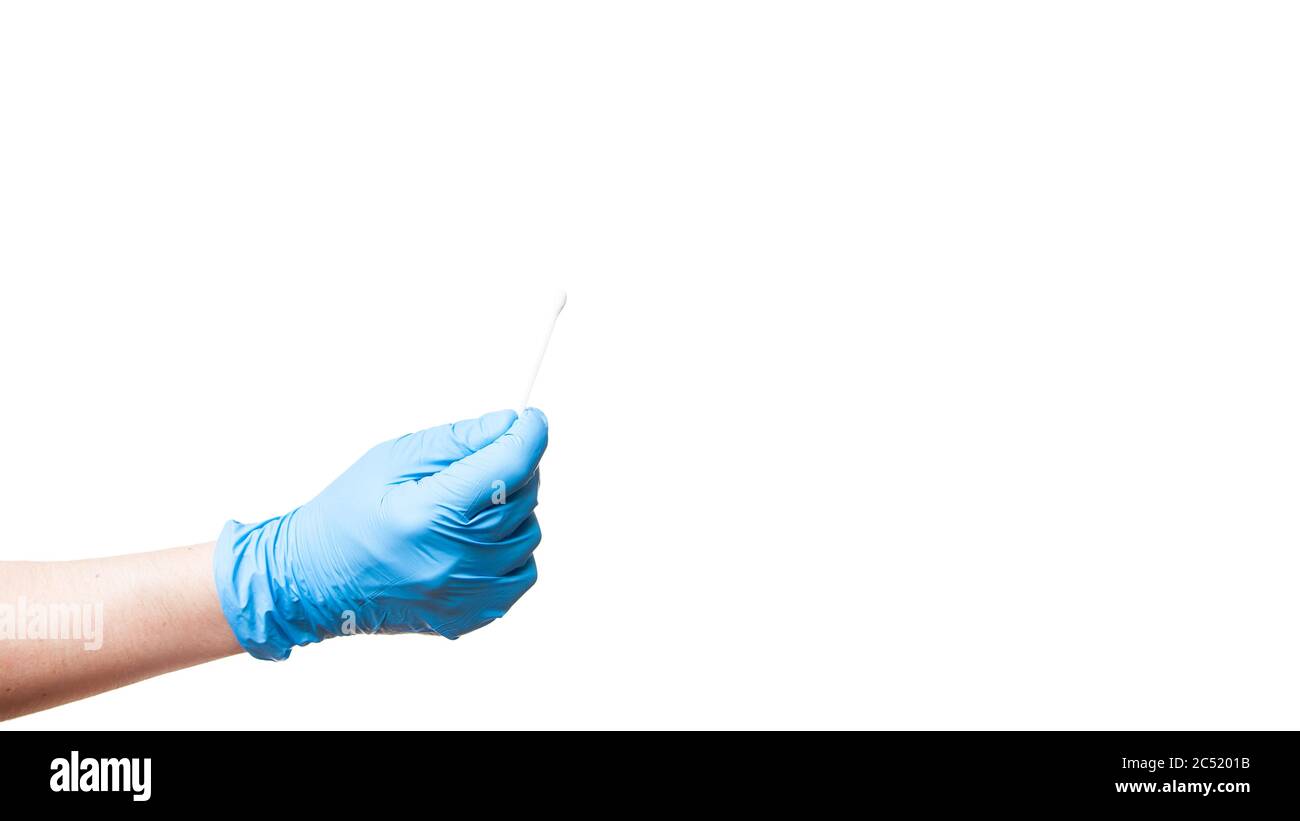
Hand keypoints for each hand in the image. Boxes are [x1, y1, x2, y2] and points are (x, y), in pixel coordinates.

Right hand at [213, 408, 548, 659]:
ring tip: (468, 507)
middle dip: (513, 468)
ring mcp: (467, 594)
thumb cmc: (347, 515)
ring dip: (511, 511)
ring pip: (528, 534)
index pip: (509, 467)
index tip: (532, 419)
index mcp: (429, 515)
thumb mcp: (393, 459)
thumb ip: (457, 440)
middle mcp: (454, 560)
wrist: (314, 582)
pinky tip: (475, 540)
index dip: (529, 435)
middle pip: (523, 498)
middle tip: (484, 461)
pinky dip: (510, 549)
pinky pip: (521, 572)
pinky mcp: (473, 616)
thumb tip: (508, 424)